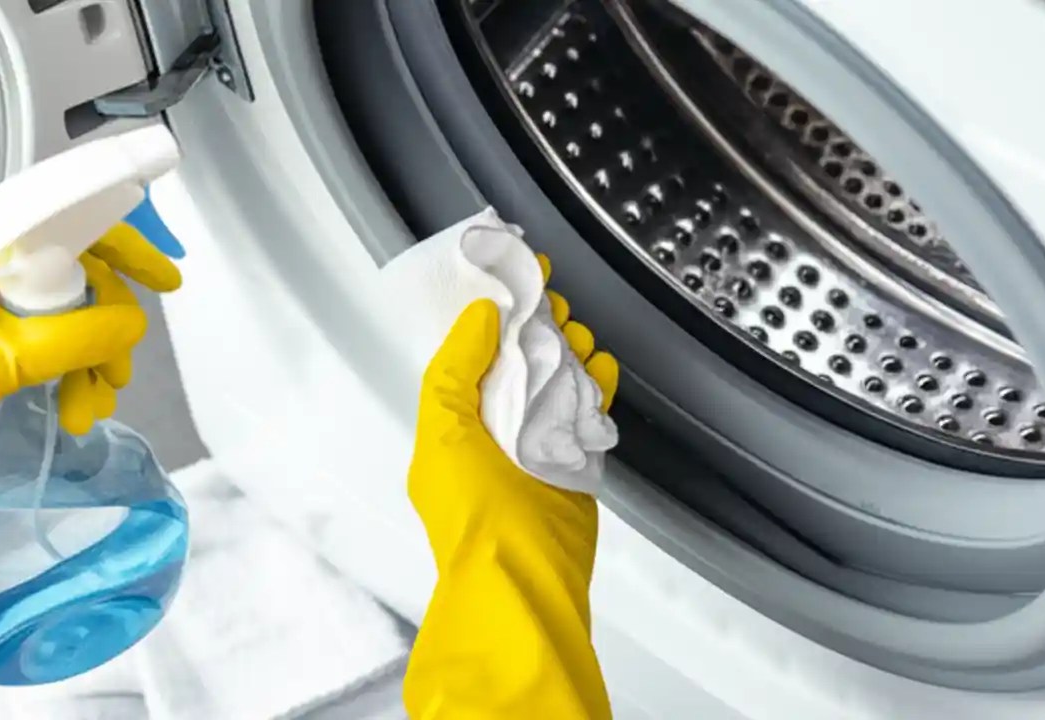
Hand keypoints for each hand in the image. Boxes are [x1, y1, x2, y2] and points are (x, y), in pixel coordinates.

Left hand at [0, 188, 181, 439]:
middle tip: (113, 384)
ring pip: (53, 304)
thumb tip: (133, 325)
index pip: (69, 218)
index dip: (127, 250)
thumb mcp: (0, 359)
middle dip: (102, 334)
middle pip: (69, 271)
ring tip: (86, 408)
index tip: (167, 282)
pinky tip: (68, 400)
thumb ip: (78, 337)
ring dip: (83, 358)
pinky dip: (54, 361)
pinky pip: (26, 322)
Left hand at [409, 253, 618, 533]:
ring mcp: (537, 446)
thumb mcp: (443, 433)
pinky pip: (587, 411)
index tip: (513, 278)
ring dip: (570, 352)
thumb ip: (454, 371)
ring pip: (556, 381)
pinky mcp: (575, 461)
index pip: (473, 355)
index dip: (492, 316)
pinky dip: (598, 385)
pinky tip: (602, 367)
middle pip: (519, 363)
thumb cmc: (474, 513)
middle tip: (555, 305)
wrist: (524, 577)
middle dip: (537, 330)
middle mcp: (495, 432)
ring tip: (579, 336)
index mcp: (457, 425)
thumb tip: (480, 317)